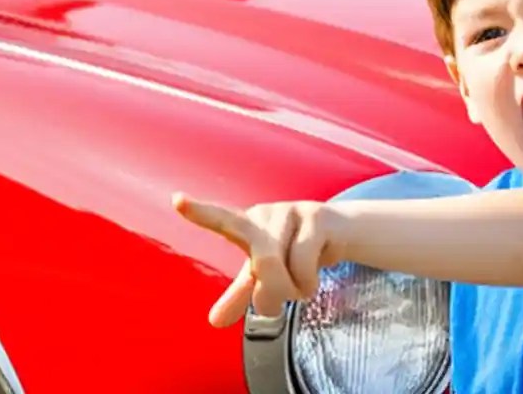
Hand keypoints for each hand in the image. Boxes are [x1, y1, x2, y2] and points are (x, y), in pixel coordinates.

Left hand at [173, 193, 346, 326]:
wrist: (345, 233)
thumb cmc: (299, 249)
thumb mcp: (267, 275)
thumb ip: (241, 295)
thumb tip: (214, 321)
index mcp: (248, 226)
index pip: (221, 219)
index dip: (200, 212)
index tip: (177, 201)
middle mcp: (266, 215)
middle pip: (260, 262)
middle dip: (270, 291)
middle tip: (274, 309)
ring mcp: (291, 211)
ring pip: (278, 264)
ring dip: (292, 289)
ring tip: (301, 286)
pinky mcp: (318, 217)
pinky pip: (304, 262)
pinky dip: (308, 283)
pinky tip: (313, 278)